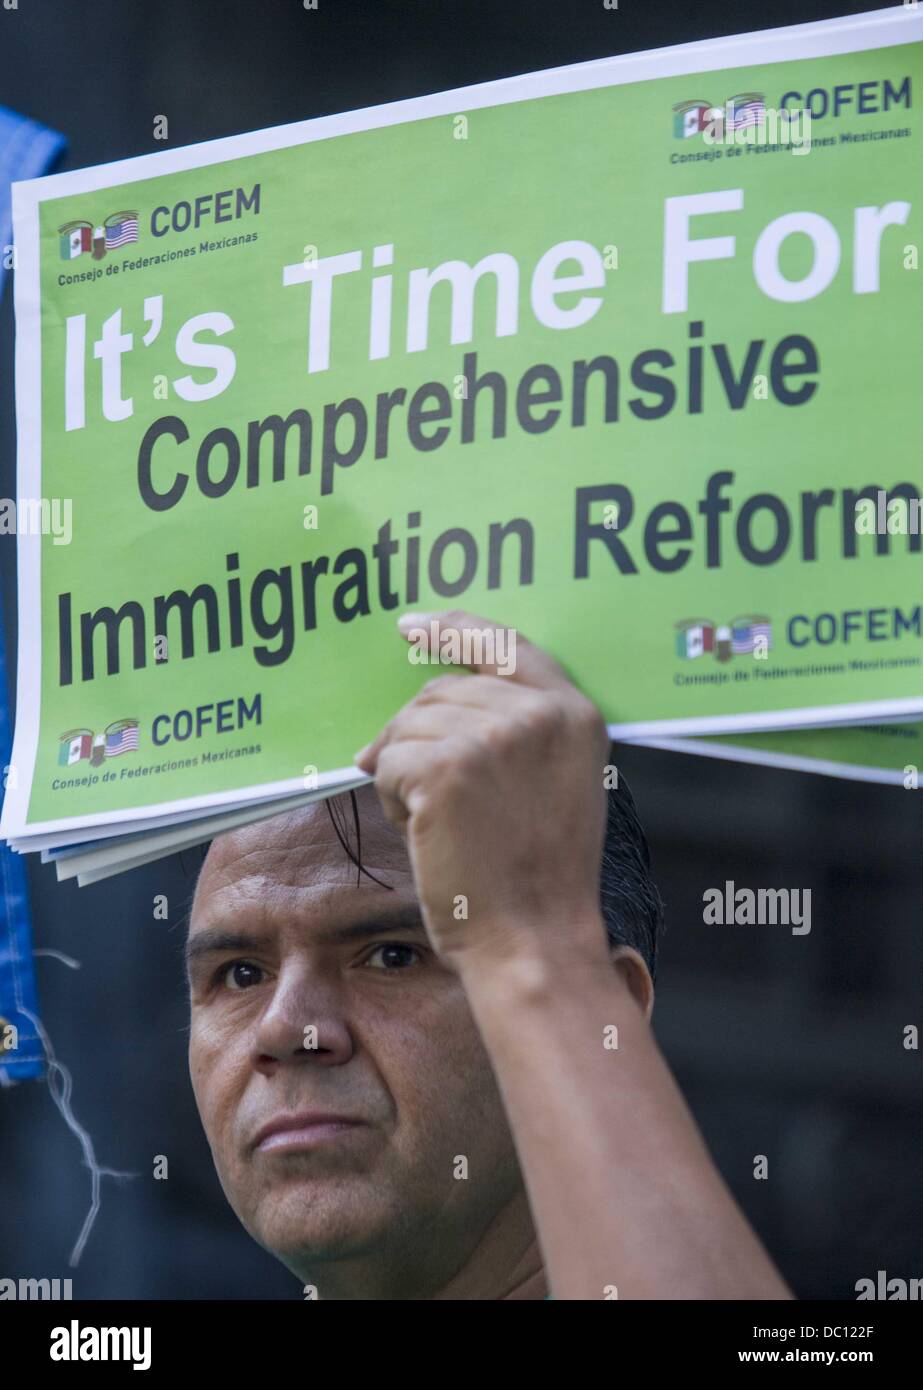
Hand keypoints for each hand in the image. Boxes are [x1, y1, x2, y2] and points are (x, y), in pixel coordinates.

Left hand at [355, 609, 611, 975]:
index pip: (505, 645)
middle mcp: (540, 714)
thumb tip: (430, 696)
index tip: (415, 627)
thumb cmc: (534, 875)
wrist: (531, 940)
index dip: (455, 630)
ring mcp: (493, 737)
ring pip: (408, 726)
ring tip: (442, 823)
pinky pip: (387, 761)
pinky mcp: (446, 767)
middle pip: (440, 691)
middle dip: (416, 737)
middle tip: (431, 798)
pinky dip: (389, 798)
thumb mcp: (555, 783)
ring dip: (404, 772)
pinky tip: (425, 831)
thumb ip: (519, 729)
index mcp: (575, 714)